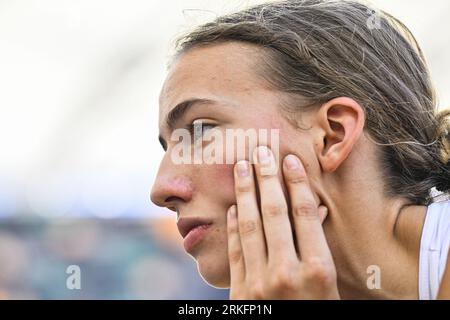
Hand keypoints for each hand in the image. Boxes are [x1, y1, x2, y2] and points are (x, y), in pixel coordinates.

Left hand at [227, 146, 339, 298]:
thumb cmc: (316, 311)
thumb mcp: (331, 286)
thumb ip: (320, 248)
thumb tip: (317, 209)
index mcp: (319, 271)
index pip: (305, 214)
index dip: (297, 183)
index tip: (289, 160)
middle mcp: (288, 272)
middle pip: (275, 212)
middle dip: (267, 177)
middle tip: (260, 149)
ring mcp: (260, 282)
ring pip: (250, 225)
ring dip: (245, 192)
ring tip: (241, 167)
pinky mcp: (240, 291)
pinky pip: (235, 250)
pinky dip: (233, 226)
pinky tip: (233, 207)